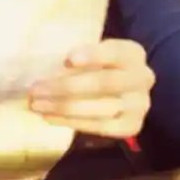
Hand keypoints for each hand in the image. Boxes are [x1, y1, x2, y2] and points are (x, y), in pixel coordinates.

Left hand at [28, 39, 154, 139]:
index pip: (114, 52)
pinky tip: (50, 117)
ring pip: (101, 108)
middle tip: (36, 89)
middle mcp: (143, 78)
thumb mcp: (95, 54)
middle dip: (67, 87)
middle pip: (105, 83)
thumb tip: (45, 67)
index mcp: (133, 53)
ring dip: (64, 107)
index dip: (93, 55)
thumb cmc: (101, 67)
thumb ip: (79, 58)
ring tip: (37, 105)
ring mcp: (139, 104)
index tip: (68, 59)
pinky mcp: (132, 126)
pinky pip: (100, 126)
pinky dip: (72, 123)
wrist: (124, 91)